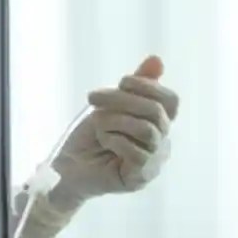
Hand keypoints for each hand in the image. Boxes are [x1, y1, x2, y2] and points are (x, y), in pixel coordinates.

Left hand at [14, 56, 179, 237]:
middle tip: (92, 98)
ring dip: (114, 120)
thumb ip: (135, 86)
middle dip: (122, 99)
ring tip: (97, 124)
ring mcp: (154, 162)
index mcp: (158, 123)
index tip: (121, 81)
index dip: (148, 86)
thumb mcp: (109, 105)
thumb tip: (156, 59)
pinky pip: (137, 152)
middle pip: (156, 111)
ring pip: (146, 129)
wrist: (67, 167)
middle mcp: (162, 143)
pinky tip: (103, 143)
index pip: (171, 100)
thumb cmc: (89, 137)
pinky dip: (114, 140)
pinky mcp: (140, 178)